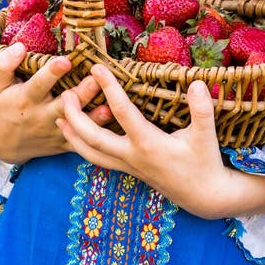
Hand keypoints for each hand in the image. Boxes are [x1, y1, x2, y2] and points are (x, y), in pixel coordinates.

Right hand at [0, 42, 112, 163]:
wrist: (4, 144)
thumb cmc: (2, 106)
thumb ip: (3, 65)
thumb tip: (20, 46)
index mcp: (26, 99)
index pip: (39, 84)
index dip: (52, 73)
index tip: (66, 60)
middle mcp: (42, 116)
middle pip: (65, 105)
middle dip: (81, 93)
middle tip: (97, 79)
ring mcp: (56, 131)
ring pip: (78, 124)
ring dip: (96, 115)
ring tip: (111, 103)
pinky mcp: (66, 143)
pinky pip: (84, 141)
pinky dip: (99, 133)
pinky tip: (116, 123)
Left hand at [57, 65, 264, 219]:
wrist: (204, 197)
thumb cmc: (205, 163)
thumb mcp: (206, 136)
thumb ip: (201, 110)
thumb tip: (196, 83)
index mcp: (148, 144)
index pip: (122, 112)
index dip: (109, 88)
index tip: (97, 67)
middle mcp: (133, 156)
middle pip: (94, 138)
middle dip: (76, 116)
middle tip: (65, 94)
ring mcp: (129, 166)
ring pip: (91, 153)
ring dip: (73, 136)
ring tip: (58, 118)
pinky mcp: (130, 171)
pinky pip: (99, 160)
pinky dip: (84, 148)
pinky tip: (77, 137)